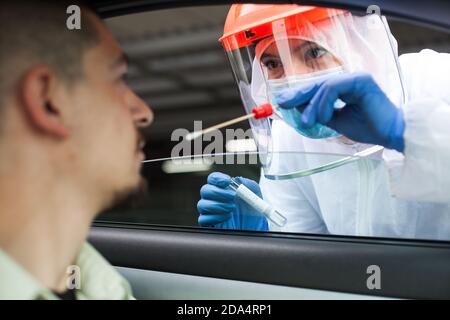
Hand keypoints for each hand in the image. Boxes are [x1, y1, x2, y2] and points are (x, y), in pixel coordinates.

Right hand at [197, 172, 267, 230]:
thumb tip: (239, 179)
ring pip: (202, 204)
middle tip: (232, 196)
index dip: (217, 178)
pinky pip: (203, 219)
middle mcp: (215, 199)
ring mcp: (211, 211)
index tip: (227, 181)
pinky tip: (226, 218)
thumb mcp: (256, 197)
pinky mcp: (209, 223)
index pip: (213, 179)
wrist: (255, 230)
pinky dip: (214, 217)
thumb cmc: (253, 213)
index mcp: (224, 189)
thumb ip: (250, 185)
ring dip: (217, 205)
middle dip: (218, 192)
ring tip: (232, 209)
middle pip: (205, 190)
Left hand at [276, 72, 404, 151]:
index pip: (317, 88)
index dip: (300, 94)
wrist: (390, 135)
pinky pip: (333, 87)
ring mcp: (355, 78)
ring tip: (307, 122)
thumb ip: (319, 113)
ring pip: (323, 86)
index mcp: (345, 88)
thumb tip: (298, 108)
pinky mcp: (360, 80)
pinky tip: (324, 117)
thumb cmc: (368, 128)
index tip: (283, 102)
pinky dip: (324, 103)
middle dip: (299, 94)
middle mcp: (349, 80)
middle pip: (317, 83)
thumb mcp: (336, 121)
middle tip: (283, 104)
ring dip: (312, 105)